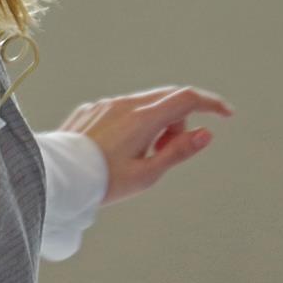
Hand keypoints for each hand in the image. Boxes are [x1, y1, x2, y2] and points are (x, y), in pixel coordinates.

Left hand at [59, 85, 232, 204]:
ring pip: (143, 105)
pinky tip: (117, 150)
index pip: (187, 99)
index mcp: (142, 119)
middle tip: (167, 151)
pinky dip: (132, 124)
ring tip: (140, 156)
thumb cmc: (101, 183)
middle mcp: (124, 105)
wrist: (57, 179)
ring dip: (155, 124)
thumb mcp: (146, 175)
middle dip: (179, 121)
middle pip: (167, 99)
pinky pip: (120, 110)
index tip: (226, 115)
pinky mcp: (89, 110)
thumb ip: (178, 152)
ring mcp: (104, 105)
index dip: (211, 104)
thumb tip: (205, 134)